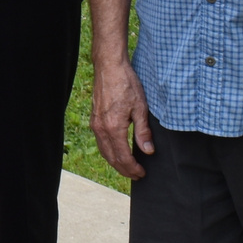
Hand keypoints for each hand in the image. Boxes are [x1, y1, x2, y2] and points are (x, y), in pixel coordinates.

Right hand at [90, 58, 155, 178]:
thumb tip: (148, 151)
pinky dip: (109, 152)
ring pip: (104, 151)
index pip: (123, 157)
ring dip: (116, 162)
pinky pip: (100, 142)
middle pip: (112, 158)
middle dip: (124, 170)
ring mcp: (95, 124)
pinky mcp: (94, 119)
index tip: (142, 173)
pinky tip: (117, 152)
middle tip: (137, 175)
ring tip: (128, 168)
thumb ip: (143, 132)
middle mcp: (101, 129)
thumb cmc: (126, 84)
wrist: (109, 67)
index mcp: (114, 128)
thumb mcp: (141, 107)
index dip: (133, 168)